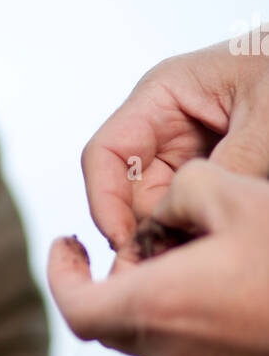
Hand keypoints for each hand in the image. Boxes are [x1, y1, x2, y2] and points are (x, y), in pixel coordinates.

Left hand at [48, 159, 268, 355]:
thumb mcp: (235, 195)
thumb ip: (182, 190)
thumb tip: (164, 209)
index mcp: (157, 307)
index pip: (75, 306)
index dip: (60, 274)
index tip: (65, 244)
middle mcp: (172, 352)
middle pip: (110, 325)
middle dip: (104, 283)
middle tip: (116, 248)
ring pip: (152, 339)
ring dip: (148, 302)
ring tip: (173, 259)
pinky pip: (192, 352)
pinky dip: (186, 320)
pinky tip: (218, 285)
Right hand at [79, 38, 268, 252]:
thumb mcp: (265, 122)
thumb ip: (232, 168)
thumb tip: (200, 225)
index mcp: (161, 95)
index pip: (105, 154)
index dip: (104, 203)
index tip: (124, 244)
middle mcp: (161, 122)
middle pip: (128, 189)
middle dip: (145, 225)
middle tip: (175, 260)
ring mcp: (183, 146)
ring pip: (157, 203)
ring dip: (174, 227)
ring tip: (208, 243)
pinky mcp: (207, 166)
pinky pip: (187, 204)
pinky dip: (197, 225)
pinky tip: (217, 234)